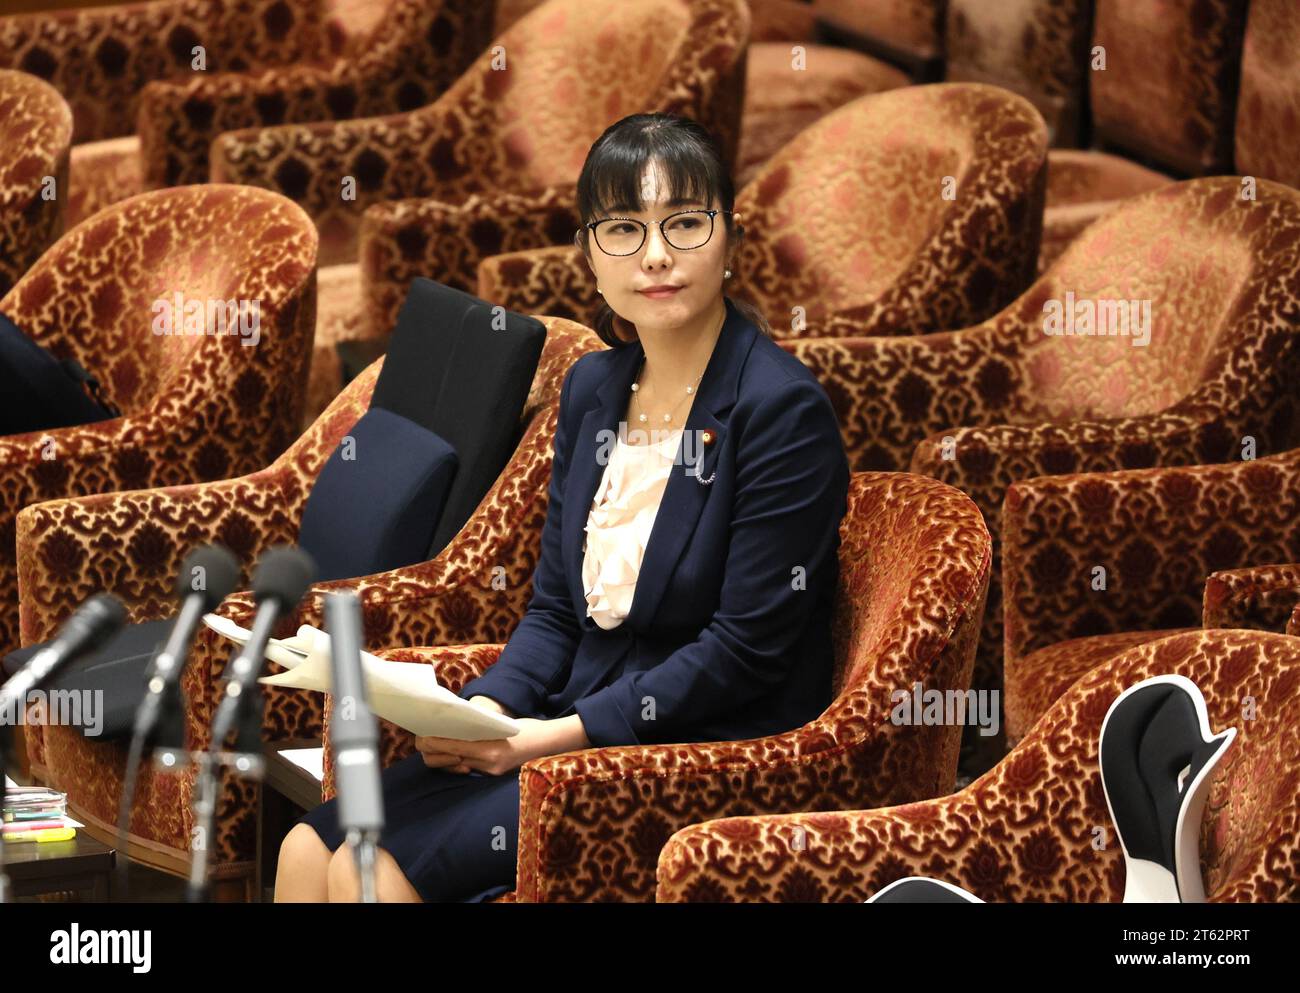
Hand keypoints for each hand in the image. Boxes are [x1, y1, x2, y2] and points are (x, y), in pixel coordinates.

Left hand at [413, 716, 585, 776]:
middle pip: (451, 760)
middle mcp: (489, 764)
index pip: (454, 747)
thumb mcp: (501, 724)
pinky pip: (468, 767)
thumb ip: (478, 729)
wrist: (550, 743)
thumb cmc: (526, 728)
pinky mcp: (493, 774)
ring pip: (457, 766)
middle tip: (424, 740)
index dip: (435, 742)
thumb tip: (450, 726)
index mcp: (490, 750)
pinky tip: (452, 751)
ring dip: (444, 757)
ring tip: (435, 744)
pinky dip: (457, 760)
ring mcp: (491, 772)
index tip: (422, 735)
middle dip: (435, 752)